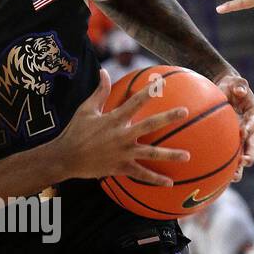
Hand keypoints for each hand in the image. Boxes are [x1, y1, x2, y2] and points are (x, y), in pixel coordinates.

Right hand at [54, 69, 189, 184]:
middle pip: (150, 125)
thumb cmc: (75, 131)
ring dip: (170, 154)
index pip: (134, 102)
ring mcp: (123, 153)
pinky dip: (155, 179)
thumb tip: (104, 72)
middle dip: (168, 118)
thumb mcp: (86, 109)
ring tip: (187, 155)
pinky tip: (170, 182)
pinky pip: (141, 174)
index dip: (148, 92)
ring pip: (151, 153)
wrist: (65, 158)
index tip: (162, 84)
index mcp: (114, 119)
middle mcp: (122, 135)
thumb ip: (99, 92)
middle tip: (185, 112)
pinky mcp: (120, 168)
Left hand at [213, 71, 253, 180]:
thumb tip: (240, 91)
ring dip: (239, 167)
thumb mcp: (236, 83)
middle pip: (252, 143)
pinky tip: (219, 177)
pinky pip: (231, 155)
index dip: (251, 126)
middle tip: (245, 162)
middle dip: (249, 154)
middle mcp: (250, 128)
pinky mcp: (232, 142)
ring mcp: (242, 137)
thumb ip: (240, 85)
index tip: (244, 132)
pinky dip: (226, 166)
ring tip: (234, 177)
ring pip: (242, 154)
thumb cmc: (232, 86)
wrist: (227, 92)